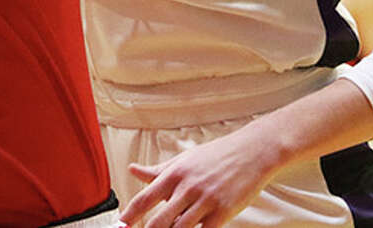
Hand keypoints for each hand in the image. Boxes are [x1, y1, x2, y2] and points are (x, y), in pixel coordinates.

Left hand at [118, 126, 277, 227]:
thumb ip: (157, 170)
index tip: (121, 224)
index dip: (130, 214)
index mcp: (174, 173)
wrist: (250, 153)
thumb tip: (132, 170)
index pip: (145, 198)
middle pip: (160, 220)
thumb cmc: (215, 156)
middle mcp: (187, 188)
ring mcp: (205, 201)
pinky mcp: (223, 212)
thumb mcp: (183, 160)